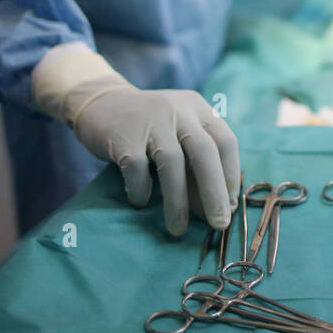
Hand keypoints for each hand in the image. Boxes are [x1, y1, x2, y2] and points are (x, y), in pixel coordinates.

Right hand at [71, 86, 239, 233]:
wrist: (102, 102)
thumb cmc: (151, 128)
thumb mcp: (179, 136)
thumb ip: (197, 166)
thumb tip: (217, 209)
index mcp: (198, 109)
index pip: (226, 142)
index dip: (231, 176)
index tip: (229, 206)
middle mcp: (179, 110)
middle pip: (204, 152)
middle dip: (214, 192)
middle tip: (219, 224)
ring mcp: (151, 120)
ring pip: (171, 162)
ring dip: (178, 201)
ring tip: (178, 229)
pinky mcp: (123, 134)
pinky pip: (137, 168)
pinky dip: (141, 190)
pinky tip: (140, 201)